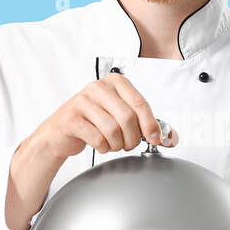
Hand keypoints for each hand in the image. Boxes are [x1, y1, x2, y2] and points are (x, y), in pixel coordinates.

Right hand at [32, 72, 178, 162]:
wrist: (60, 132)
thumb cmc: (93, 121)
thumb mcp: (120, 115)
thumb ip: (143, 122)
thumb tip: (169, 136)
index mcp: (114, 82)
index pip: (140, 103)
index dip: (150, 125)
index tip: (154, 138)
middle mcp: (98, 87)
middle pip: (128, 119)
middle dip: (132, 139)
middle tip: (129, 145)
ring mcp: (82, 101)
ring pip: (113, 130)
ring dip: (117, 145)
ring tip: (113, 144)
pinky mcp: (71, 118)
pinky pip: (98, 139)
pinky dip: (103, 148)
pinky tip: (100, 145)